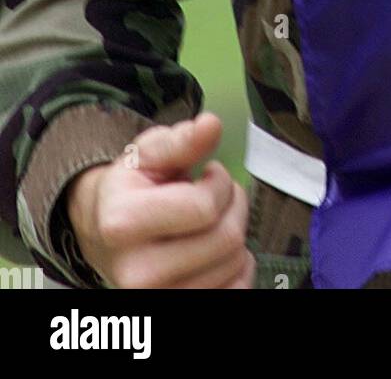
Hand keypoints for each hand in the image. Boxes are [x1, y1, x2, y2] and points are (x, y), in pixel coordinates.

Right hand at [65, 112, 255, 288]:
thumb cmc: (132, 189)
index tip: (209, 174)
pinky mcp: (177, 310)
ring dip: (235, 235)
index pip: (204, 207)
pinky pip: (237, 290)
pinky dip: (237, 267)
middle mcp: (136, 273)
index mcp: (122, 224)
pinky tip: (215, 250)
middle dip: (233, 206)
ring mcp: (157, 300)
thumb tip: (211, 125)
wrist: (106, 234)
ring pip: (235, 264)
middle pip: (226, 239)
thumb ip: (182, 140)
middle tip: (217, 195)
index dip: (219, 182)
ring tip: (210, 221)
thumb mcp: (149, 153)